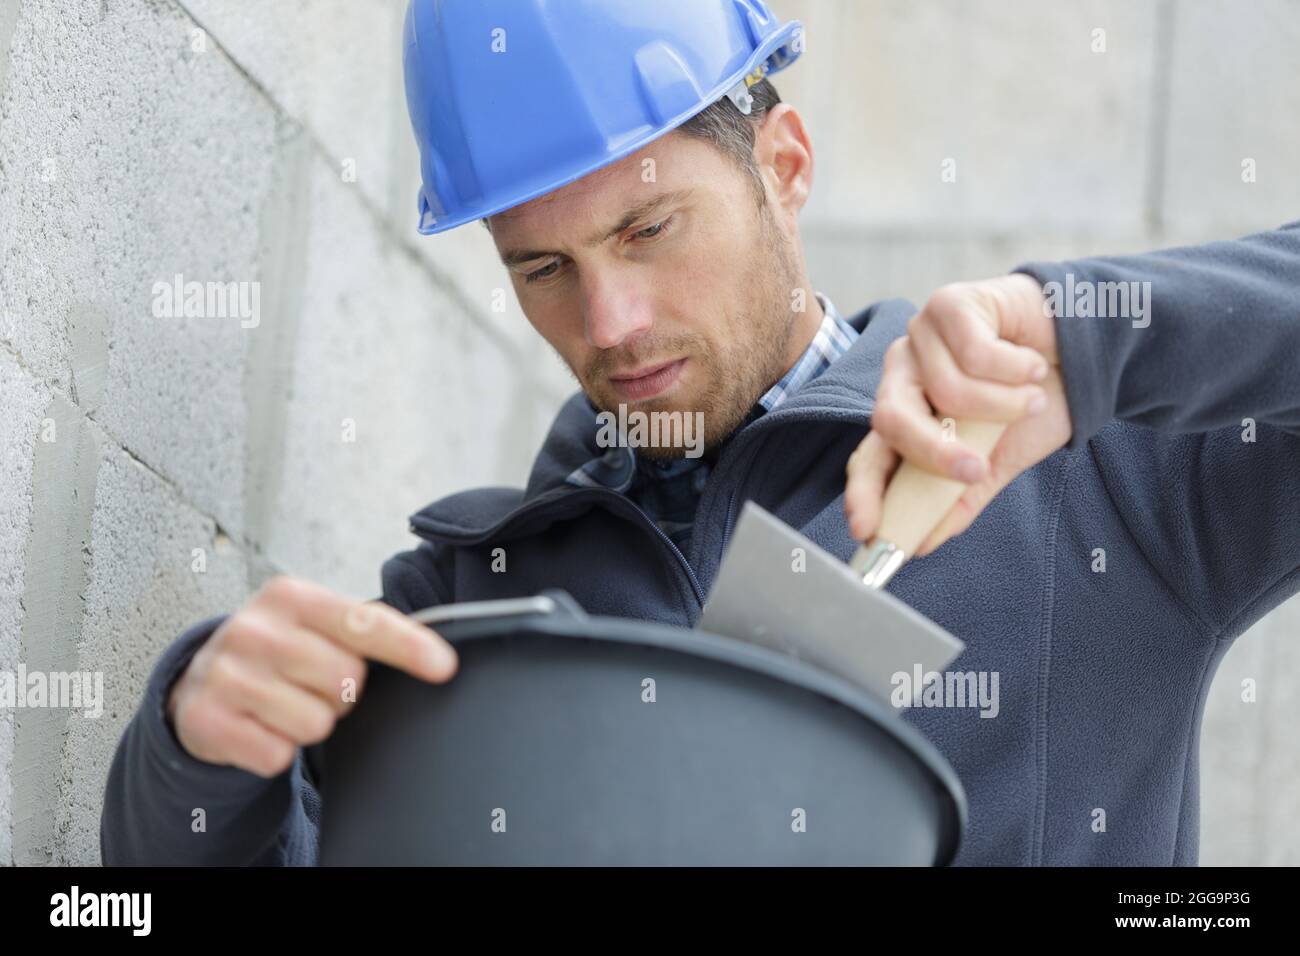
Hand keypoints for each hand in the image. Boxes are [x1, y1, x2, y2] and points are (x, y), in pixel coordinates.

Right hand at [166, 576, 457, 776]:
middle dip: (343, 693)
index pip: (364, 623)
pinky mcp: (207, 719)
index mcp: (291, 597)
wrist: (198, 681)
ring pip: (315, 723)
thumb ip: (364, 628)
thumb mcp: (313, 624)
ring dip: (311, 722)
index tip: (444, 666)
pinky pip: (277, 755)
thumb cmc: (277, 651)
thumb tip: (434, 653)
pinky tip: (260, 726)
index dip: (409, 647)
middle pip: (347, 680)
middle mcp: (255, 629)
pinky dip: (277, 750)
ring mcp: (227, 674)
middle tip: (314, 684)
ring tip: (285, 704)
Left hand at [845, 273, 1072, 556]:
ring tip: (1030, 398)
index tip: (866, 530)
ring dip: (1003, 405)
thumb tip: (924, 542)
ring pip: (946, 388)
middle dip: (935, 451)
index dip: (863, 492)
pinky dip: (1016, 370)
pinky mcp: (950, 303)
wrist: (1085, 349)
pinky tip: (1032, 364)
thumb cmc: (1034, 403)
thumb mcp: (997, 461)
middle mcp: (903, 374)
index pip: (869, 455)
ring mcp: (921, 335)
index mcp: (906, 415)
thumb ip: (959, 498)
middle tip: (977, 469)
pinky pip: (975, 353)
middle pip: (892, 418)